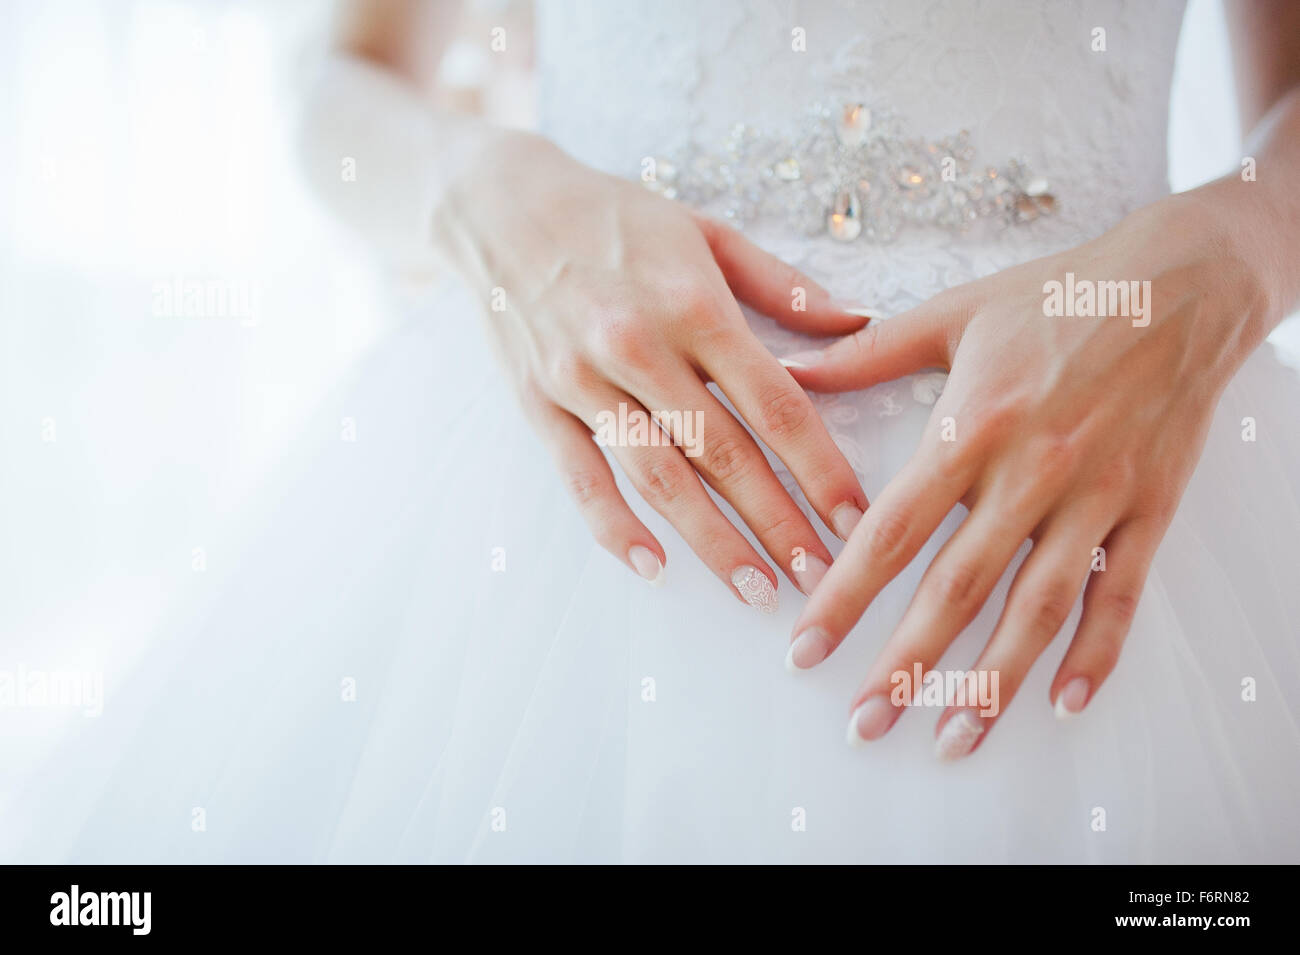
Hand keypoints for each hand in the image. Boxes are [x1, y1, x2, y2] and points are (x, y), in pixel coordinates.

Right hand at [433, 131, 870, 609]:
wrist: (501, 206)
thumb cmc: (616, 218)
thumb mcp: (706, 230)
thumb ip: (783, 285)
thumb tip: (859, 323)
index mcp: (694, 304)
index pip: (773, 403)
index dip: (820, 468)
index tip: (857, 519)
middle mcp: (640, 346)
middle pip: (722, 453)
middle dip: (777, 523)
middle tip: (823, 579)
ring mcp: (584, 380)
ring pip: (658, 477)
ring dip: (711, 541)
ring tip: (758, 591)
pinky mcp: (539, 405)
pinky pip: (581, 478)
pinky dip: (615, 528)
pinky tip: (654, 567)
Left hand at [784, 194, 1273, 754]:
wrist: (1180, 283)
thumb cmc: (1056, 296)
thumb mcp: (952, 313)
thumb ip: (866, 354)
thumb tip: (790, 374)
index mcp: (973, 424)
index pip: (892, 531)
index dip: (844, 596)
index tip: (806, 650)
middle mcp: (1031, 470)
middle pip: (957, 588)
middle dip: (905, 666)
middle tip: (863, 724)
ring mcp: (1096, 495)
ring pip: (1038, 608)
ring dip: (993, 683)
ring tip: (951, 740)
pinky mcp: (1149, 508)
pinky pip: (1121, 594)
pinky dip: (1098, 654)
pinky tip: (1065, 703)